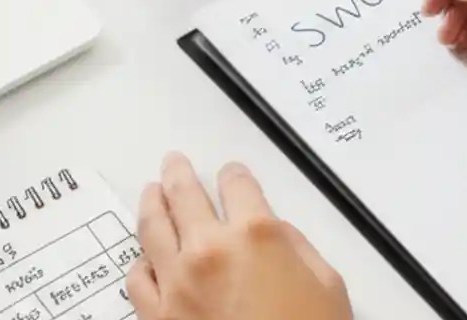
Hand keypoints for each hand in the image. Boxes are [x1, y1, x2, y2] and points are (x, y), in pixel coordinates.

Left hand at [127, 153, 351, 319]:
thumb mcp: (328, 287)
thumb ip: (297, 248)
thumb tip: (274, 232)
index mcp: (257, 235)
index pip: (237, 185)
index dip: (234, 176)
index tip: (231, 174)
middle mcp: (209, 248)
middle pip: (184, 194)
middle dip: (178, 173)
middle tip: (173, 163)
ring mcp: (177, 281)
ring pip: (152, 227)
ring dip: (151, 203)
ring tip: (151, 192)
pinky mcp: (157, 315)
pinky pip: (138, 277)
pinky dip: (141, 262)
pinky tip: (145, 257)